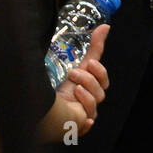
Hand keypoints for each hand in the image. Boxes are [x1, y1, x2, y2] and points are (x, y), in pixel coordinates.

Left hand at [43, 24, 109, 141]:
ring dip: (84, 95)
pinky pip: (87, 124)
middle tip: (73, 74)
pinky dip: (87, 121)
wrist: (46, 105)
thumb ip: (94, 46)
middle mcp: (92, 102)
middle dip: (89, 81)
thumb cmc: (63, 86)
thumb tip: (105, 26)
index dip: (99, 72)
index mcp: (93, 88)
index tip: (90, 63)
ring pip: (94, 105)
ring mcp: (86, 115)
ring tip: (72, 89)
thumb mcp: (79, 64)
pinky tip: (84, 119)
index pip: (103, 80)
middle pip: (101, 92)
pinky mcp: (79, 127)